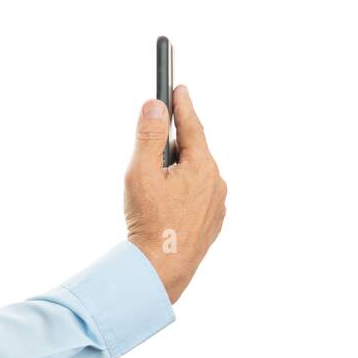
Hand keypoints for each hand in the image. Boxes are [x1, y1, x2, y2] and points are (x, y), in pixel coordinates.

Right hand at [124, 84, 226, 303]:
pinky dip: (181, 194)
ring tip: (153, 185)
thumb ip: (148, 136)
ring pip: (195, 177)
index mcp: (202, 166)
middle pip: (192, 152)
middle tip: (154, 139)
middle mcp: (216, 184)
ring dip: (177, 173)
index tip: (177, 87)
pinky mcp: (211, 225)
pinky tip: (164, 207)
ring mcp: (216, 206)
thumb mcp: (141, 172)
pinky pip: (197, 199)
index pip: (191, 126)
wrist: (160, 271)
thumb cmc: (150, 223)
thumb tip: (155, 106)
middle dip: (174, 145)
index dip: (182, 105)